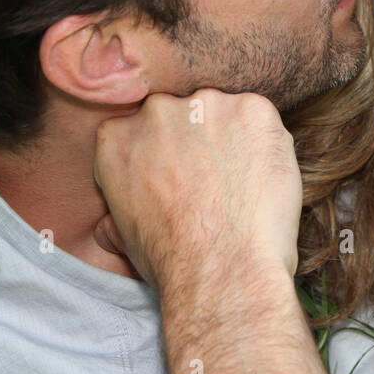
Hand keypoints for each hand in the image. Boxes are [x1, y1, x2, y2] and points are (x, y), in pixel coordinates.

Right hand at [92, 89, 302, 290]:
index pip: (141, 129)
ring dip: (232, 139)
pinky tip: (261, 177)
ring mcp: (205, 104)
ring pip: (222, 113)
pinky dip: (264, 142)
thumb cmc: (175, 261)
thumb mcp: (125, 237)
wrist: (224, 269)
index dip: (165, 153)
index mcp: (116, 137)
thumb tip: (108, 226)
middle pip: (183, 114)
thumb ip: (115, 213)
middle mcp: (156, 110)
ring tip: (240, 184)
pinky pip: (260, 117)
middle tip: (214, 182)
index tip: (180, 177)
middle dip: (198, 140)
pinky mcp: (251, 109)